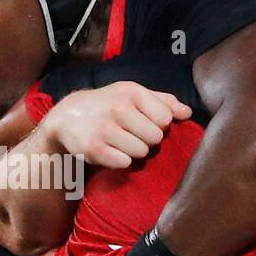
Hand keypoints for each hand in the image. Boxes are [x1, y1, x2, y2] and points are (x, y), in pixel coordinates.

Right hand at [44, 82, 191, 168]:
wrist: (67, 116)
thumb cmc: (108, 105)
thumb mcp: (132, 95)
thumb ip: (163, 102)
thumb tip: (187, 113)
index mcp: (131, 92)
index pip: (166, 117)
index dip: (159, 124)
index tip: (146, 122)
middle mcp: (118, 108)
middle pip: (155, 137)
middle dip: (147, 139)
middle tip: (132, 135)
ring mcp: (104, 129)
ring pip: (141, 152)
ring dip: (134, 151)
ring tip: (121, 143)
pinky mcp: (93, 148)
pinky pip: (124, 162)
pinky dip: (120, 160)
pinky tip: (111, 151)